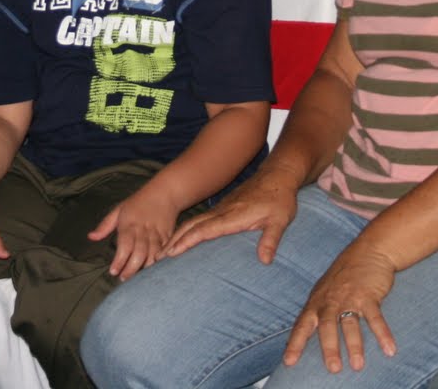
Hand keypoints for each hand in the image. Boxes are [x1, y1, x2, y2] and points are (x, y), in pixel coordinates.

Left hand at [89, 184, 181, 279]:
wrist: (165, 193)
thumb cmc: (138, 202)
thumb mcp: (119, 209)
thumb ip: (105, 225)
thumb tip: (91, 237)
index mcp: (130, 224)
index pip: (124, 245)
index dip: (119, 260)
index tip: (113, 272)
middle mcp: (143, 229)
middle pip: (139, 253)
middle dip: (131, 269)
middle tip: (124, 278)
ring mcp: (157, 233)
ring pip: (152, 255)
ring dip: (145, 268)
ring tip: (137, 279)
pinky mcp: (168, 236)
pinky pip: (164, 252)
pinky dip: (158, 262)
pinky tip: (153, 271)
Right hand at [163, 162, 300, 263]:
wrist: (277, 176)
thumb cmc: (279, 199)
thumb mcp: (280, 220)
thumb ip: (271, 239)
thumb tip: (265, 261)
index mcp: (233, 216)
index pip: (205, 230)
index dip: (187, 241)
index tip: (171, 252)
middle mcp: (222, 212)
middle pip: (192, 225)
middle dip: (174, 240)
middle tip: (157, 256)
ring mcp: (221, 209)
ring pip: (194, 222)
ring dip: (178, 235)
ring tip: (164, 250)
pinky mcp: (223, 208)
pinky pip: (200, 220)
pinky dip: (187, 230)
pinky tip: (182, 238)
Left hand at [282, 241, 398, 374]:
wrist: (369, 251)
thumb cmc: (345, 275)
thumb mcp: (324, 291)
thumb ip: (317, 312)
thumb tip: (307, 337)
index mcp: (317, 302)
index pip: (302, 326)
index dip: (295, 344)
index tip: (289, 362)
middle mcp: (330, 301)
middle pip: (326, 326)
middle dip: (329, 347)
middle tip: (333, 368)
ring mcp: (349, 297)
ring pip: (350, 324)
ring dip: (354, 345)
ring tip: (357, 365)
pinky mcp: (368, 295)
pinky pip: (375, 318)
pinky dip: (382, 334)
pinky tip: (389, 350)